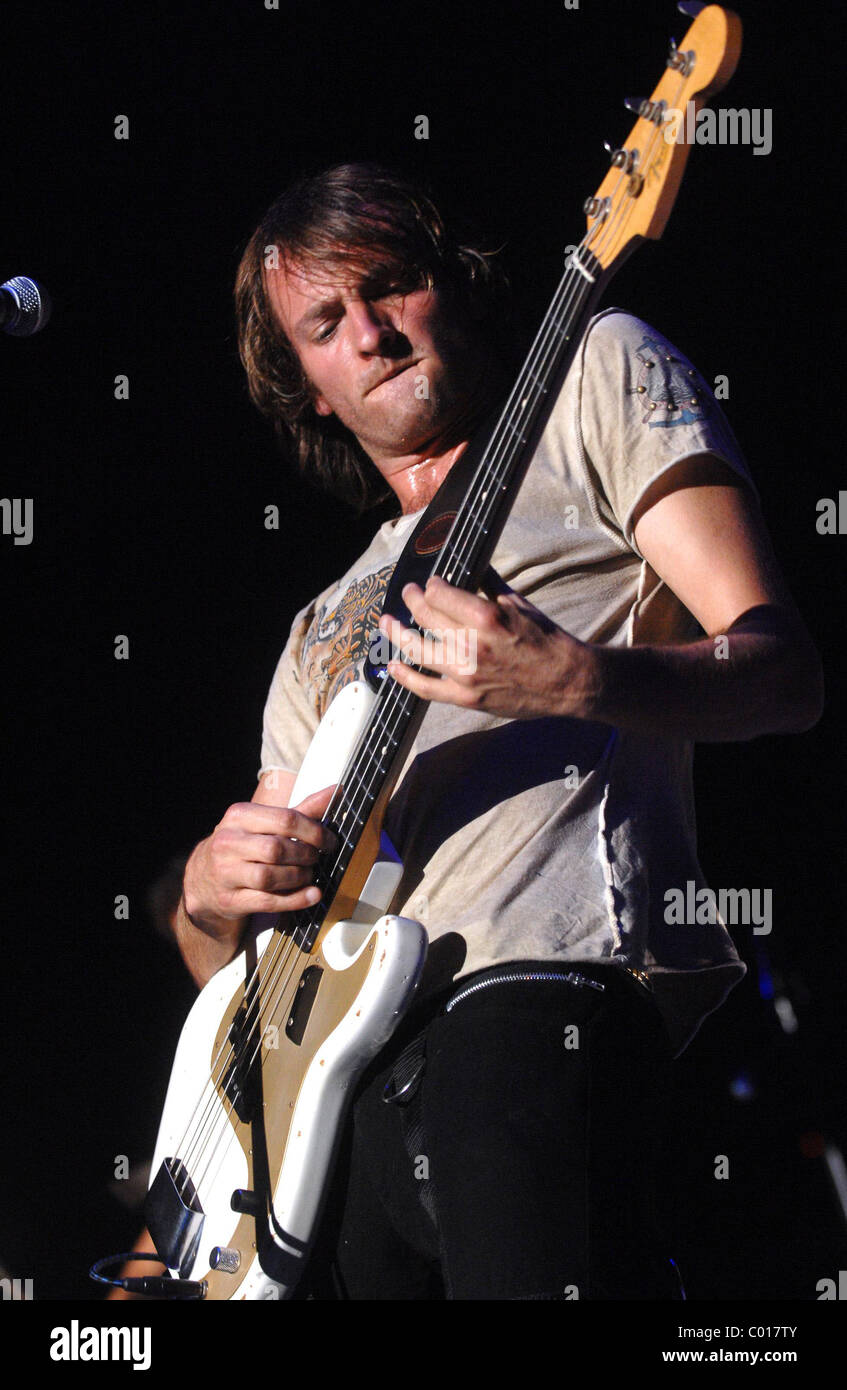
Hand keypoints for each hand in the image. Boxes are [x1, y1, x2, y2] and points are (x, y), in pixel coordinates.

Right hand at [182, 784, 337, 940]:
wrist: (204, 877)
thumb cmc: (244, 845)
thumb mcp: (266, 823)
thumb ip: (301, 810)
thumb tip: (336, 791)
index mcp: (239, 816)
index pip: (285, 819)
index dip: (315, 832)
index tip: (330, 842)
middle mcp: (228, 842)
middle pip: (277, 849)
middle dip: (305, 855)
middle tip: (316, 859)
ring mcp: (225, 872)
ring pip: (269, 877)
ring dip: (298, 878)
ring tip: (309, 875)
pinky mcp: (228, 900)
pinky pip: (266, 901)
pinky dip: (295, 900)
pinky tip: (311, 895)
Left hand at [377, 575, 599, 719]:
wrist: (567, 681)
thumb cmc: (546, 639)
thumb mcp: (519, 604)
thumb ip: (489, 584)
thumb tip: (470, 565)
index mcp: (485, 617)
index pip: (440, 594)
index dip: (432, 586)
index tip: (432, 583)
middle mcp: (471, 645)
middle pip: (425, 617)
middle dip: (412, 600)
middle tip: (409, 593)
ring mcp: (465, 673)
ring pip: (416, 649)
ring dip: (396, 633)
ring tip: (386, 622)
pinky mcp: (465, 697)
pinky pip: (426, 688)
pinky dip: (405, 677)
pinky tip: (393, 666)